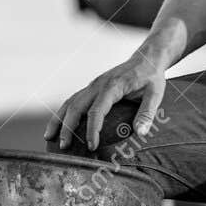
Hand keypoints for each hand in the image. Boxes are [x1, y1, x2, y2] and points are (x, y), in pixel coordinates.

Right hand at [43, 51, 167, 152]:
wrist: (147, 58)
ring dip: (58, 119)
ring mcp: (93, 85)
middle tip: (64, 147)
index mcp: (113, 86)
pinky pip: (73, 100)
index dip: (92, 129)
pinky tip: (56, 126)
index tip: (92, 146)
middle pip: (77, 106)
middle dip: (68, 127)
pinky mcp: (92, 87)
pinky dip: (62, 113)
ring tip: (49, 138)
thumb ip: (147, 113)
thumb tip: (140, 133)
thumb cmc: (152, 77)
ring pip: (70, 101)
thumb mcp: (155, 93)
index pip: (97, 110)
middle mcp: (99, 84)